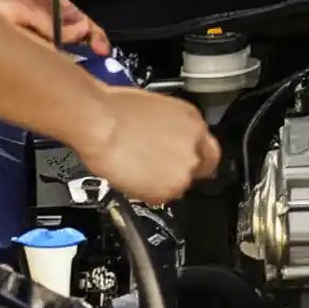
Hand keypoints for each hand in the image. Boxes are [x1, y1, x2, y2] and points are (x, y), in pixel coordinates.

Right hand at [74, 88, 220, 205]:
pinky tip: (131, 175)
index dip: (193, 156)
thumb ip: (172, 129)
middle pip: (194, 169)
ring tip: (137, 167)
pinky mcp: (166, 191)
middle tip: (153, 164)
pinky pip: (159, 197)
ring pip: (177, 185)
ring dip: (162, 181)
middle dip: (176, 169)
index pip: (209, 150)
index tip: (182, 158)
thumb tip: (169, 138)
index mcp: (194, 123)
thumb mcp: (157, 110)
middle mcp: (194, 148)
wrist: (100, 123)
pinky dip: (146, 192)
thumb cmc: (116, 109)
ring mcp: (182, 172)